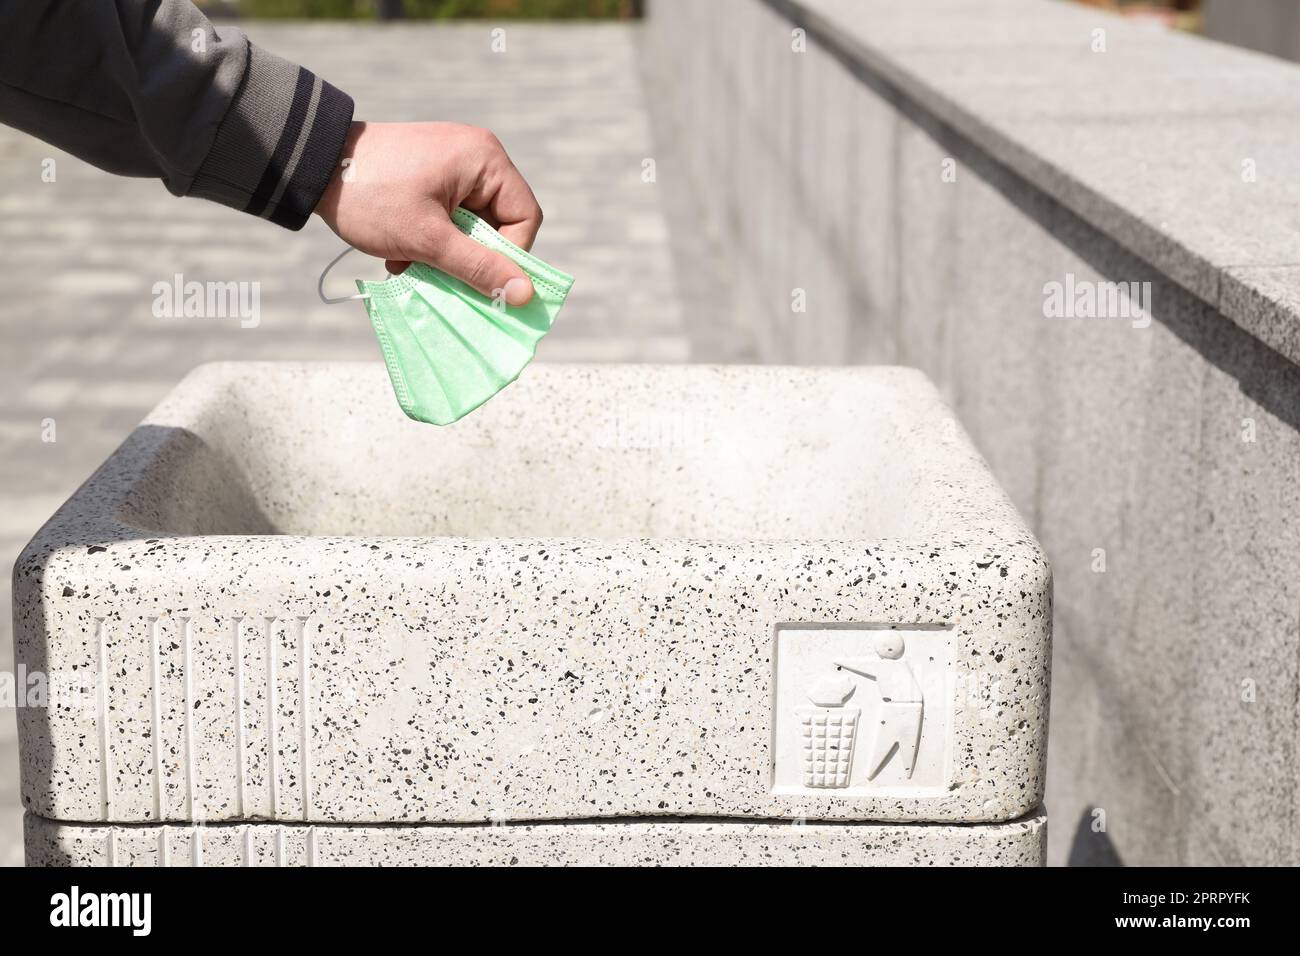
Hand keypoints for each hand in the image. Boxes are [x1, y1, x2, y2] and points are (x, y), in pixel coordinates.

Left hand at [314, 121, 542, 305]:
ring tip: (412, 261)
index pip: (525, 217)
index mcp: (486, 160)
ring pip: (472, 227)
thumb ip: (478, 268)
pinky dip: (432, 241)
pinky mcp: (433, 176)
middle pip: (499, 224)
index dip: (509, 256)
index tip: (478, 278)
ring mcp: (454, 165)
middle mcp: (477, 157)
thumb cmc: (372, 197)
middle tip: (437, 272)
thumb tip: (526, 295)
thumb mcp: (427, 240)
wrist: (313, 166)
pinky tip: (403, 251)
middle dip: (469, 257)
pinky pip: (451, 218)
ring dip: (446, 254)